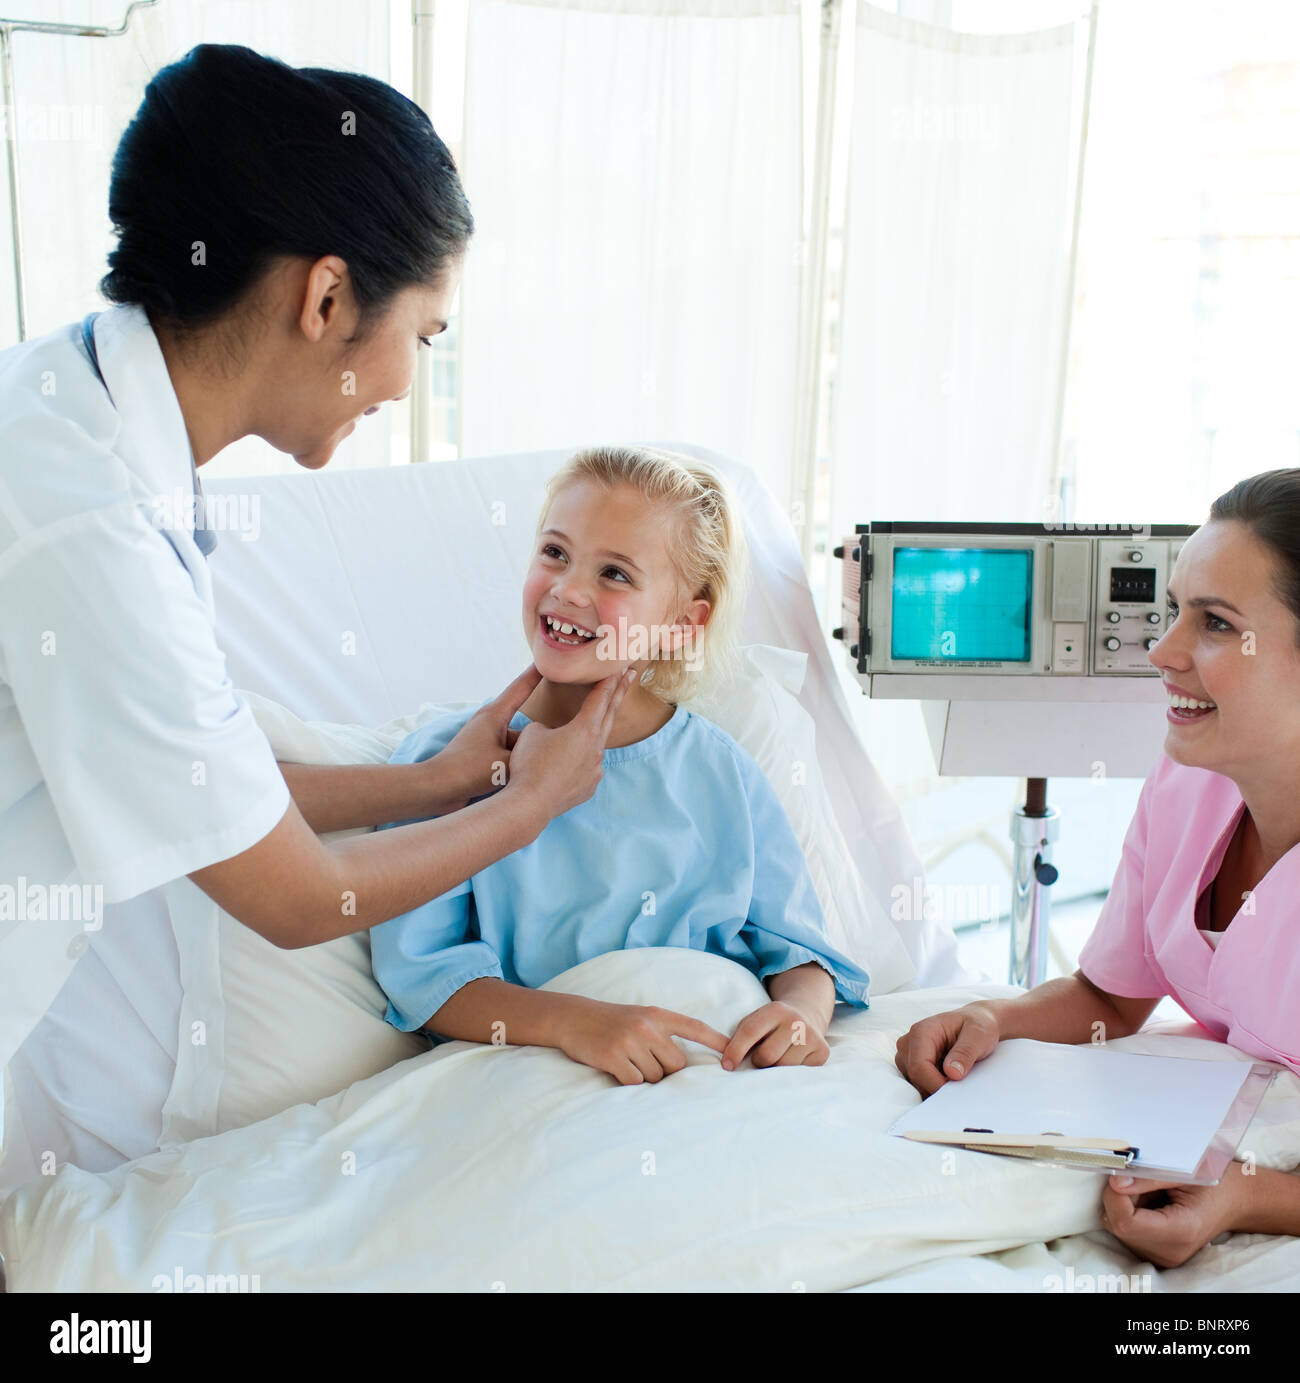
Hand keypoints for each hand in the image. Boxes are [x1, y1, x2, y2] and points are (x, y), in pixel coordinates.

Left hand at [429, 666, 541, 812]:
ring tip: (548, 765)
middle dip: (542, 732)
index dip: (536, 674)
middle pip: (526, 724)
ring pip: (519, 743)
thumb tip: (548, 751)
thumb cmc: (468, 771)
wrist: (436, 789)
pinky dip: (519, 764)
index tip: (549, 661)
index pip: (521, 687)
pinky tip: (531, 777)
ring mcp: (488, 741)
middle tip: (565, 728)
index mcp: (494, 715)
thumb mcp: (507, 762)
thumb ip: (530, 754)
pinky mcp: (485, 757)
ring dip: (529, 754)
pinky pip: (510, 756)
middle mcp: (491, 724)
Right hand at [503, 668, 636, 820]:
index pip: (600, 697)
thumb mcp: (533, 732)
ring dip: (593, 732)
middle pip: (609, 715)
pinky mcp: (588, 786)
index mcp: (584, 729)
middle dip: (619, 692)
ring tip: (587, 724)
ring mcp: (595, 770)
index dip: (608, 680)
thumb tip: (553, 734)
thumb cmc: (529, 764)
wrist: (530, 804)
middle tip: (630, 675)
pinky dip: (581, 760)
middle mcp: (596, 748)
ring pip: (596, 745)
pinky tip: (568, 763)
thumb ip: (548, 726)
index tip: (619, 666)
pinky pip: (587, 767)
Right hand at [557, 999, 728, 1084]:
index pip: (694, 1028)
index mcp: (657, 1014)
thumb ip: (661, 1033)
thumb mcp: (639, 1017)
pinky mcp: (614, 1056)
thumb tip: (682, 1065)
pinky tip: (616, 1070)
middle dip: (666, 1071)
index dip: (716, 1042)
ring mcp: (630, 1041)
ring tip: (627, 1063)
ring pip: (656, 1077)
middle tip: (646, 1064)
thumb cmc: (610, 1021)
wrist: (572, 1017)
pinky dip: (629, 1082)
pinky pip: (635, 1083)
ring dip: (645, 1077)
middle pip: (676, 1064)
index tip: (732, 1055)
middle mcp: (647, 1026)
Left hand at [722, 1001, 828, 1070]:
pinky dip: (791, 1071)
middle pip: (767, 1055)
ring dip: (774, 1069)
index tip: (727, 1065)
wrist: (807, 1014)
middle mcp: (796, 1021)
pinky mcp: (822, 1052)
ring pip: (783, 1067)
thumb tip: (727, 1063)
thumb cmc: (772, 1024)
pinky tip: (792, 1059)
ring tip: (777, 1057)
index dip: (735, 1050)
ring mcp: (811, 1036)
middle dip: (758, 1062)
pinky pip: (799, 1073)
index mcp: (775, 1010)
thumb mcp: (755, 1020)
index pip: (750, 1032)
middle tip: (760, 1059)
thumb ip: (740, 1036)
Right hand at [894, 1003, 1000, 1095]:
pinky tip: (949, 1079)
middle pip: (915, 1078)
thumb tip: (952, 1073)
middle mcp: (908, 1043)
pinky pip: (918, 1084)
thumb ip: (965, 1052)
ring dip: (936, 1087)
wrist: (976, 1022)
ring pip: (915, 1084)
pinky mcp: (911, 1065)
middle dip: (937, 1088)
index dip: (936, 1084)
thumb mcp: (979, 1035)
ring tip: (957, 1077)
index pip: (918, 1067)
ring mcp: (907, 1055)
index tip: (957, 1093)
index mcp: (922, 1032)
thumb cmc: (977, 1025)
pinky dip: (934, 1087)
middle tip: (962, 1085)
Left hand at [1099, 1163, 1249, 1267]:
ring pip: (1118, 1227)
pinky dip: (1131, 1212)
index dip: (1116, 1195)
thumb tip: (1115, 1182)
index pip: (1126, 1221)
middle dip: (1119, 1196)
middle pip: (1119, 1225)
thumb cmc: (1215, 1183)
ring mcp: (1164, 1256)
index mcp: (1180, 1231)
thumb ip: (1148, 1178)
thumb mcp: (1185, 1172)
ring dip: (1125, 1204)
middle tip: (1140, 1178)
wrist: (1236, 1201)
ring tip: (1151, 1190)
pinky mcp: (1158, 1253)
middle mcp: (1170, 1251)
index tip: (1122, 1173)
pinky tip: (1151, 1201)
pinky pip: (1127, 1231)